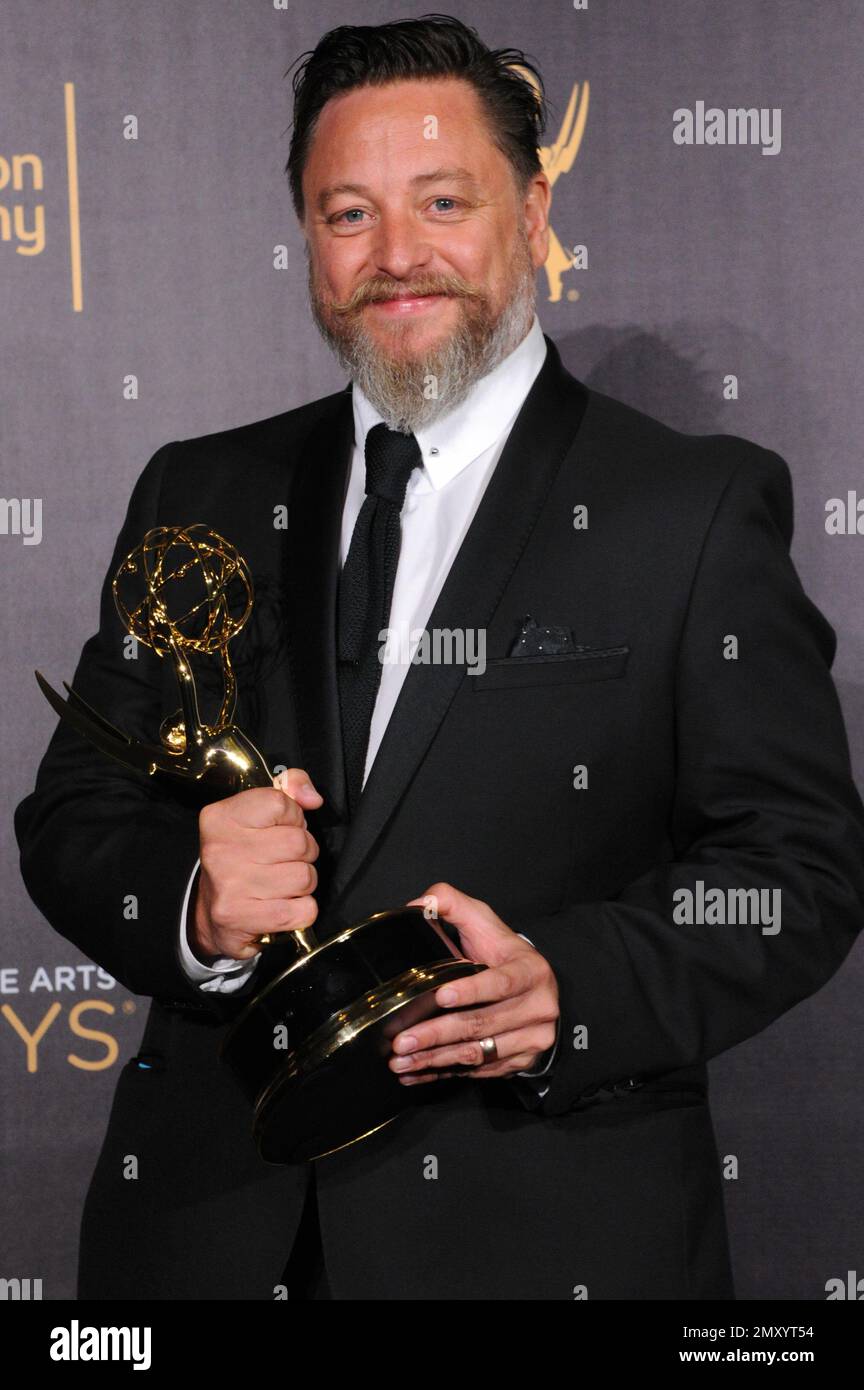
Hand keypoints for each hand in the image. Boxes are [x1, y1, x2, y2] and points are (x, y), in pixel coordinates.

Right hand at [190, 768, 322, 962]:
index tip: (281, 829)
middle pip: (299, 842)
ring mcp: (228, 886)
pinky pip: (303, 910)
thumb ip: (290, 788)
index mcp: (221, 818)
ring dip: (303, 883)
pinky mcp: (241, 918)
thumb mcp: (259, 814)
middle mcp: (220, 849)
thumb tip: (312, 798)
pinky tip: (283, 906)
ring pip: (305, 877)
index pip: (280, 803)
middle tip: (285, 860)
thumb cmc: (243, 857)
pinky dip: (302, 911)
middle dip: (303, 853)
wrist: (210, 913)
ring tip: (282, 884)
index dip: (293, 817)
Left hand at [389, 882, 558, 1084]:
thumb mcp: (485, 923)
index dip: (471, 991)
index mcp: (530, 971)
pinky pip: (479, 1073)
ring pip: (478, 1054)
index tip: (439, 996)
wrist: (537, 990)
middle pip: (482, 1024)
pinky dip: (444, 1074)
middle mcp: (539, 1007)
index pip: (501, 983)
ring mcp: (532, 1039)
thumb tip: (418, 903)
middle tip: (402, 1041)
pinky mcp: (520, 1062)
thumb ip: (452, 904)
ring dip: (436, 1060)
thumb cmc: (503, 955)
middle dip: (437, 1034)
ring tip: (402, 1061)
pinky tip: (417, 1073)